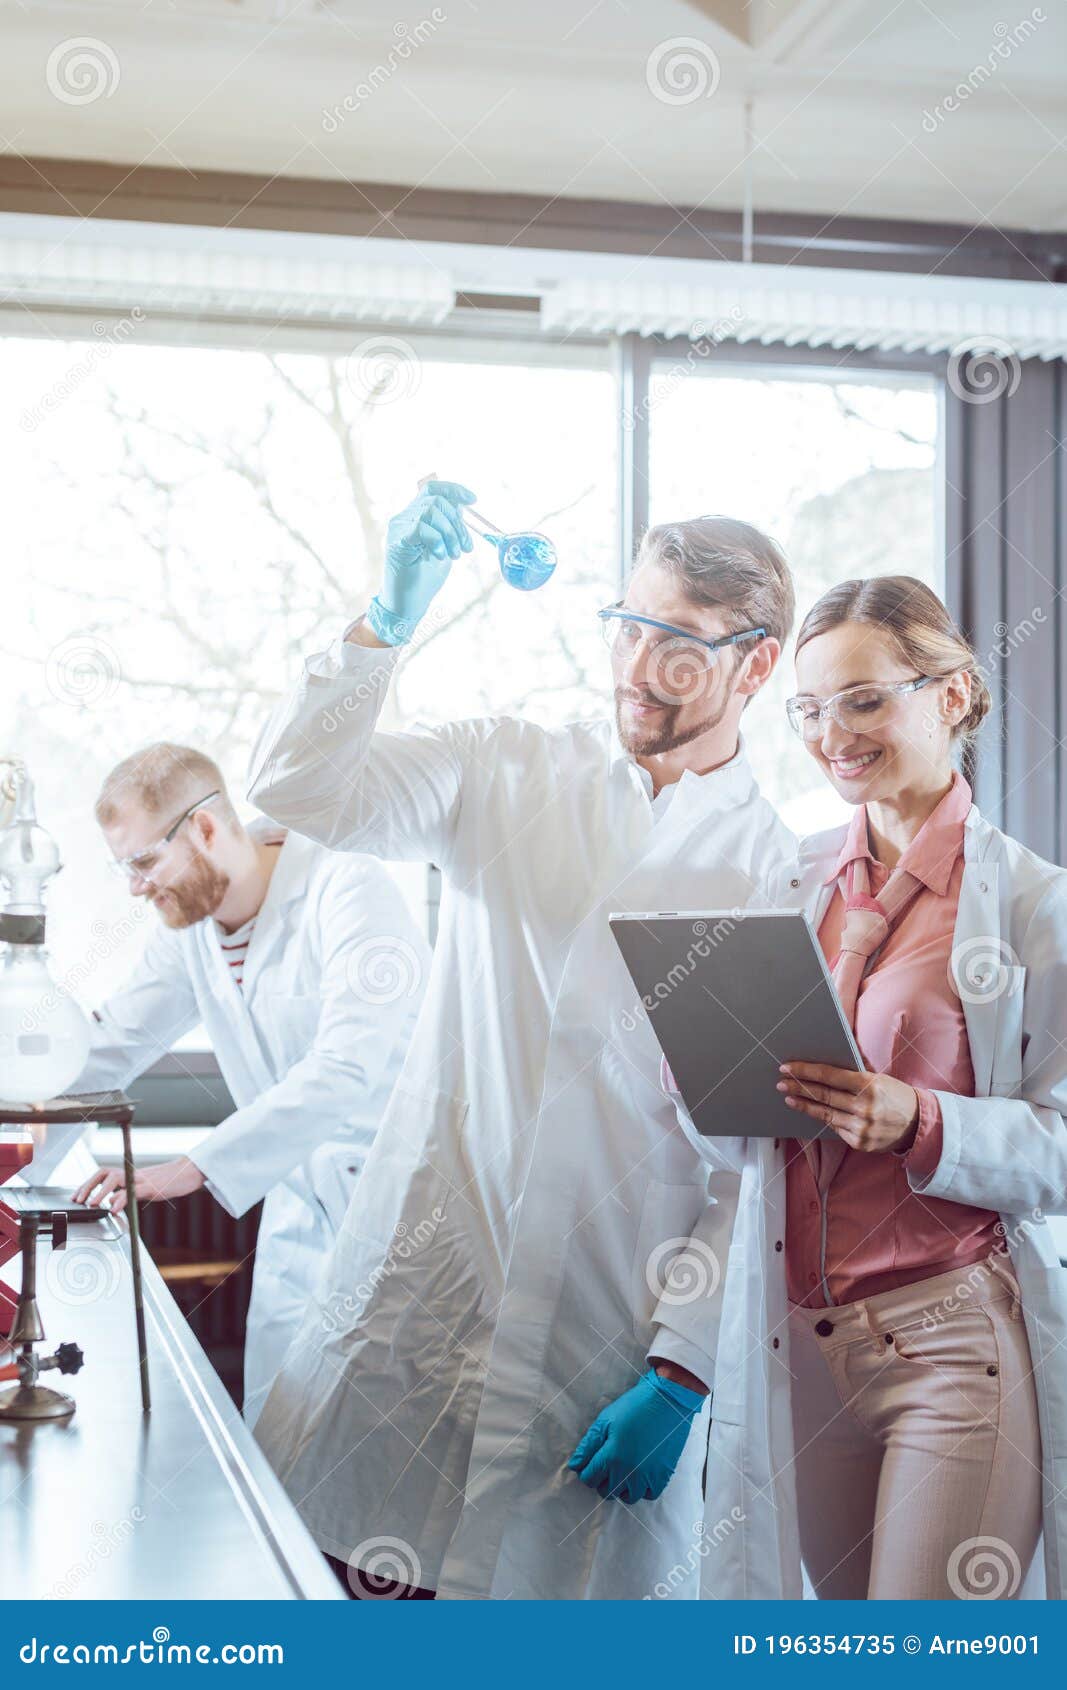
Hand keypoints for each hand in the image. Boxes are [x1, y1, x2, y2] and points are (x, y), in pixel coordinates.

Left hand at [73, 1156, 205, 1215]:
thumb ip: (128, 1194)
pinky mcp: (151, 1186)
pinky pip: (133, 1191)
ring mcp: (141, 1179)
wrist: (188, 1173)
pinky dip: (121, 1199)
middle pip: (104, 1173)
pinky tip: (115, 1209)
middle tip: (79, 1200)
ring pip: (115, 1178)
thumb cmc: (168, 1182)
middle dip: (89, 1186)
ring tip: (92, 1204)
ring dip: (100, 1191)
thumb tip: (113, 1202)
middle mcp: (132, 1175)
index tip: (77, 1196)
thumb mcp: (145, 1189)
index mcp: (130, 1175)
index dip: (88, 1184)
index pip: (103, 1174)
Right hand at [367, 478, 475, 645]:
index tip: (473, 500)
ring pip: (430, 511)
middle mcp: (403, 518)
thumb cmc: (424, 578)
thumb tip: (461, 508)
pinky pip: (421, 527)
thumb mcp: (444, 546)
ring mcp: (398, 529)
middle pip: (436, 500)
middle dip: (457, 523)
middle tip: (465, 548)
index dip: (453, 489)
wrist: (408, 603)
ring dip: (450, 533)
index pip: (432, 489)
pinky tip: (439, 555)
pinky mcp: (397, 542)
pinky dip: (436, 540)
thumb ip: (449, 527)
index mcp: (414, 517)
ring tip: (454, 555)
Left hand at [567, 1368, 704, 1504]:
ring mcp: (647, 1477)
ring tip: (623, 1469)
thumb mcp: (605, 1421)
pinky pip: (648, 1495)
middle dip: (602, 1479)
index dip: (587, 1471)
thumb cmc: (634, 1407)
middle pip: (606, 1491)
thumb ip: (588, 1446)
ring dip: (621, 1486)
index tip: (591, 1461)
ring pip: (626, 1496)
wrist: (667, 1401)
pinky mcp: (663, 1476)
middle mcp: (628, 1473)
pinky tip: (639, 1473)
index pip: (589, 1479)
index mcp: (611, 1458)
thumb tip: (575, 1465)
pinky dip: (641, 1488)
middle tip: (607, 1463)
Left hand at [778, 1062, 919, 1152]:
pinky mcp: (860, 1143)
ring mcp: (862, 1127)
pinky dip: (823, 1118)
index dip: (805, 1071)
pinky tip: (812, 1111)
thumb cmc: (894, 1094)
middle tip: (781, 1082)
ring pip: (825, 1114)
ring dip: (804, 1105)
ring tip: (789, 1097)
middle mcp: (865, 1107)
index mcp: (870, 1085)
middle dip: (799, 1087)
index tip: (787, 1067)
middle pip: (823, 1095)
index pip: (829, 1076)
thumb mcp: (879, 1077)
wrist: (918, 1124)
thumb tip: (825, 1057)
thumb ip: (855, 1070)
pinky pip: (835, 1128)